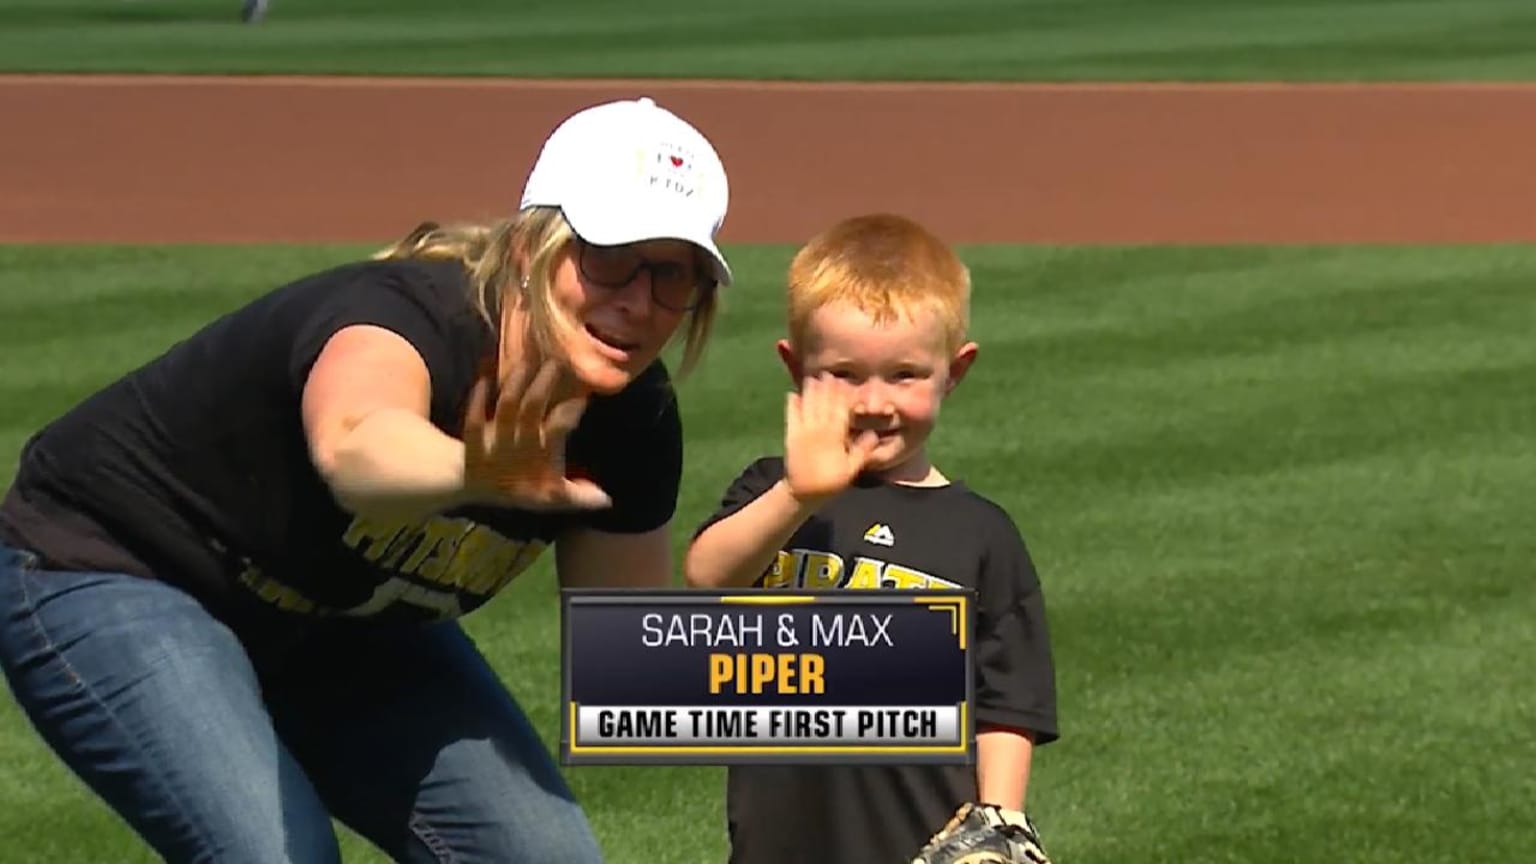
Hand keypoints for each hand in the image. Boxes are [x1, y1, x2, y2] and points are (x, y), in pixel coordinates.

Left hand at [461, 359, 611, 510]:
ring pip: (505, 408)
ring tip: (527, 361)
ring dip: (515, 383)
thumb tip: (607, 499)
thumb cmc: (521, 487)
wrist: (477, 490)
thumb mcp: (553, 497)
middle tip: (556, 361)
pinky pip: (472, 420)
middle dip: (543, 384)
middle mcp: (520, 446)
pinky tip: (484, 379)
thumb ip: (579, 496)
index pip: (560, 427)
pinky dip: (476, 401)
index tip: (582, 390)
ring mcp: (495, 443)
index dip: (571, 409)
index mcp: (542, 455)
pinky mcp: (473, 441)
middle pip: (531, 409)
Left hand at [783, 374, 878, 505]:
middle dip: (827, 388)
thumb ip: (862, 451)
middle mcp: (819, 430)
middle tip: (829, 374)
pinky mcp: (790, 435)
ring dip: (811, 391)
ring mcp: (803, 432)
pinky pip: (791, 417)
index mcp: (836, 437)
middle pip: (824, 404)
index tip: (845, 383)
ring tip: (813, 377)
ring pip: (808, 406)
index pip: (841, 411)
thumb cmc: (830, 482)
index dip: (843, 396)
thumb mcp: (851, 469)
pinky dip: (792, 405)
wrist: (803, 493)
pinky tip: (792, 394)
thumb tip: (873, 433)